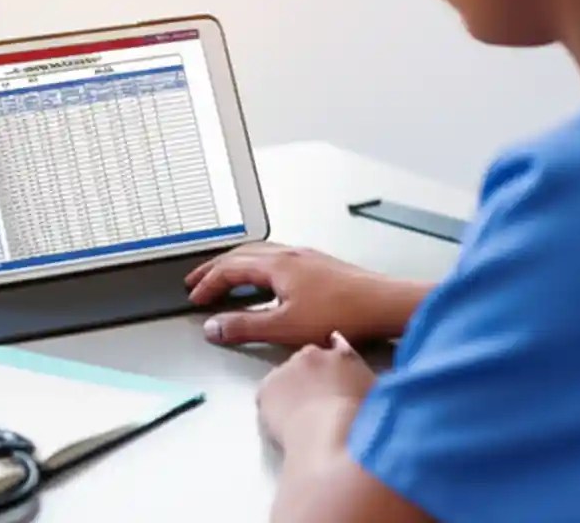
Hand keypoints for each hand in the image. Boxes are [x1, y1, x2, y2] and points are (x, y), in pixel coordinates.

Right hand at [186, 243, 428, 346]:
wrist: (385, 305)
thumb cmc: (342, 314)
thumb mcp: (284, 327)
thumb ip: (245, 326)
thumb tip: (214, 326)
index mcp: (276, 264)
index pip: (229, 269)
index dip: (208, 284)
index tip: (195, 297)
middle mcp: (289, 254)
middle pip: (240, 255)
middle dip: (215, 268)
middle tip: (197, 281)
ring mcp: (306, 257)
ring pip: (260, 253)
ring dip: (236, 265)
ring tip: (226, 278)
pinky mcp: (320, 266)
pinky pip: (277, 258)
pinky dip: (258, 266)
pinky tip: (266, 280)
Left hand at [257, 333, 375, 448]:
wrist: (334, 439)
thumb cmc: (364, 425)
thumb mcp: (379, 398)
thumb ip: (369, 381)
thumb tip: (368, 377)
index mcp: (344, 356)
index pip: (337, 351)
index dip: (334, 369)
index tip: (334, 382)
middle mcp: (313, 355)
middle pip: (309, 361)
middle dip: (312, 377)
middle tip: (319, 405)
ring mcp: (287, 368)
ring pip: (286, 377)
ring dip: (292, 390)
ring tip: (303, 419)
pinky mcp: (267, 388)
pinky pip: (268, 395)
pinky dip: (273, 406)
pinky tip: (286, 425)